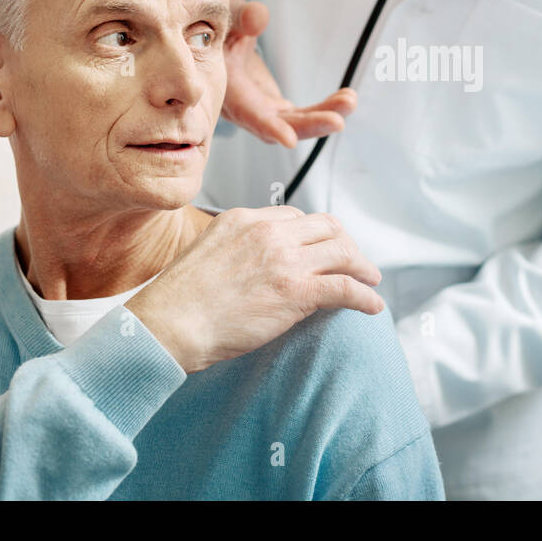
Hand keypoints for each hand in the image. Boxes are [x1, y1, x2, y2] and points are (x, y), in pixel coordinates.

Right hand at [124, 206, 384, 373]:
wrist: (169, 324)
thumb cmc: (179, 301)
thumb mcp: (206, 252)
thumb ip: (237, 248)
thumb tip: (258, 264)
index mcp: (244, 219)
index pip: (295, 216)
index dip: (315, 234)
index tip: (323, 249)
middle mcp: (268, 232)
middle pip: (326, 227)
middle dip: (345, 244)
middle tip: (355, 262)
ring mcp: (285, 259)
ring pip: (342, 252)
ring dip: (362, 267)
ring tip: (371, 280)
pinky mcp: (297, 291)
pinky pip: (345, 287)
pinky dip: (365, 296)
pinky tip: (372, 305)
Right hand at [221, 0, 356, 147]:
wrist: (210, 38)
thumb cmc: (212, 27)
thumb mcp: (223, 15)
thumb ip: (241, 17)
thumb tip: (259, 16)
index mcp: (227, 89)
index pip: (248, 112)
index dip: (268, 126)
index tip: (290, 140)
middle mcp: (244, 107)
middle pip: (278, 124)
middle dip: (309, 125)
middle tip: (338, 120)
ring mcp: (261, 109)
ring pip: (294, 121)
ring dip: (324, 115)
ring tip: (350, 100)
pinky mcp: (274, 106)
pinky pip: (302, 113)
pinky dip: (325, 108)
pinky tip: (346, 99)